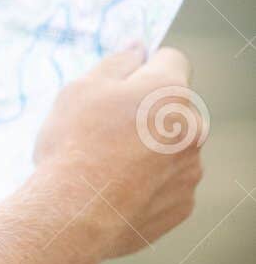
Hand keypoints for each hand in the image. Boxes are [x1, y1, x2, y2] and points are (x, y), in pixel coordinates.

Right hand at [33, 44, 205, 259]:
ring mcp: (190, 169)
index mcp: (169, 91)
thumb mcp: (82, 89)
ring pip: (172, 146)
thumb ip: (117, 62)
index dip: (143, 67)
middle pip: (173, 106)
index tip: (120, 84)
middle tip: (104, 129)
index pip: (171, 60)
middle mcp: (191, 127)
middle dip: (147, 111)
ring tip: (108, 164)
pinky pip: (169, 183)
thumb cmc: (74, 145)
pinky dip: (149, 183)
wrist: (72, 215)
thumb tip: (138, 48)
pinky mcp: (183, 204)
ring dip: (150, 148)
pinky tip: (117, 189)